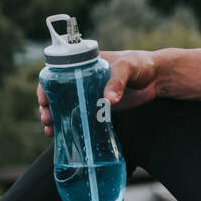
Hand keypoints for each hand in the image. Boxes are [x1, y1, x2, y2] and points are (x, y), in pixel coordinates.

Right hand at [37, 50, 159, 136]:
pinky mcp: (99, 107)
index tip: (44, 101)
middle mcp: (82, 80)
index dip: (46, 87)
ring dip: (56, 118)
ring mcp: (89, 94)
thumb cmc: (141, 64)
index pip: (57, 74)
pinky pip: (81, 116)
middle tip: (47, 119)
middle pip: (57, 93)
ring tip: (51, 131)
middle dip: (47, 107)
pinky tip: (63, 136)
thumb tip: (108, 101)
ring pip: (66, 106)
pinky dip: (71, 125)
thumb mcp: (127, 68)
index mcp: (84, 64)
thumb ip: (117, 82)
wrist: (157, 77)